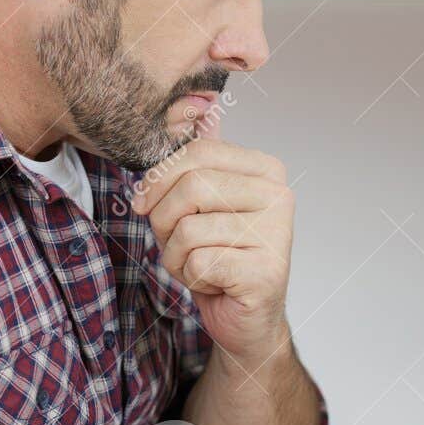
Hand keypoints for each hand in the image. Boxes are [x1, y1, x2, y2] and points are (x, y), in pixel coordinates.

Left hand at [131, 112, 293, 363]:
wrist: (246, 318)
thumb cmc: (221, 255)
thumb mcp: (205, 201)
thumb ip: (205, 157)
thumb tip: (202, 106)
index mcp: (266, 169)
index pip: (197, 152)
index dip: (158, 179)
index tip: (143, 204)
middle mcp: (279, 196)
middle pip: (192, 187)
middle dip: (164, 221)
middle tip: (173, 242)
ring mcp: (277, 234)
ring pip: (189, 230)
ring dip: (177, 256)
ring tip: (200, 265)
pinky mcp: (266, 271)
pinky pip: (199, 262)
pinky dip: (192, 278)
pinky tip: (214, 283)